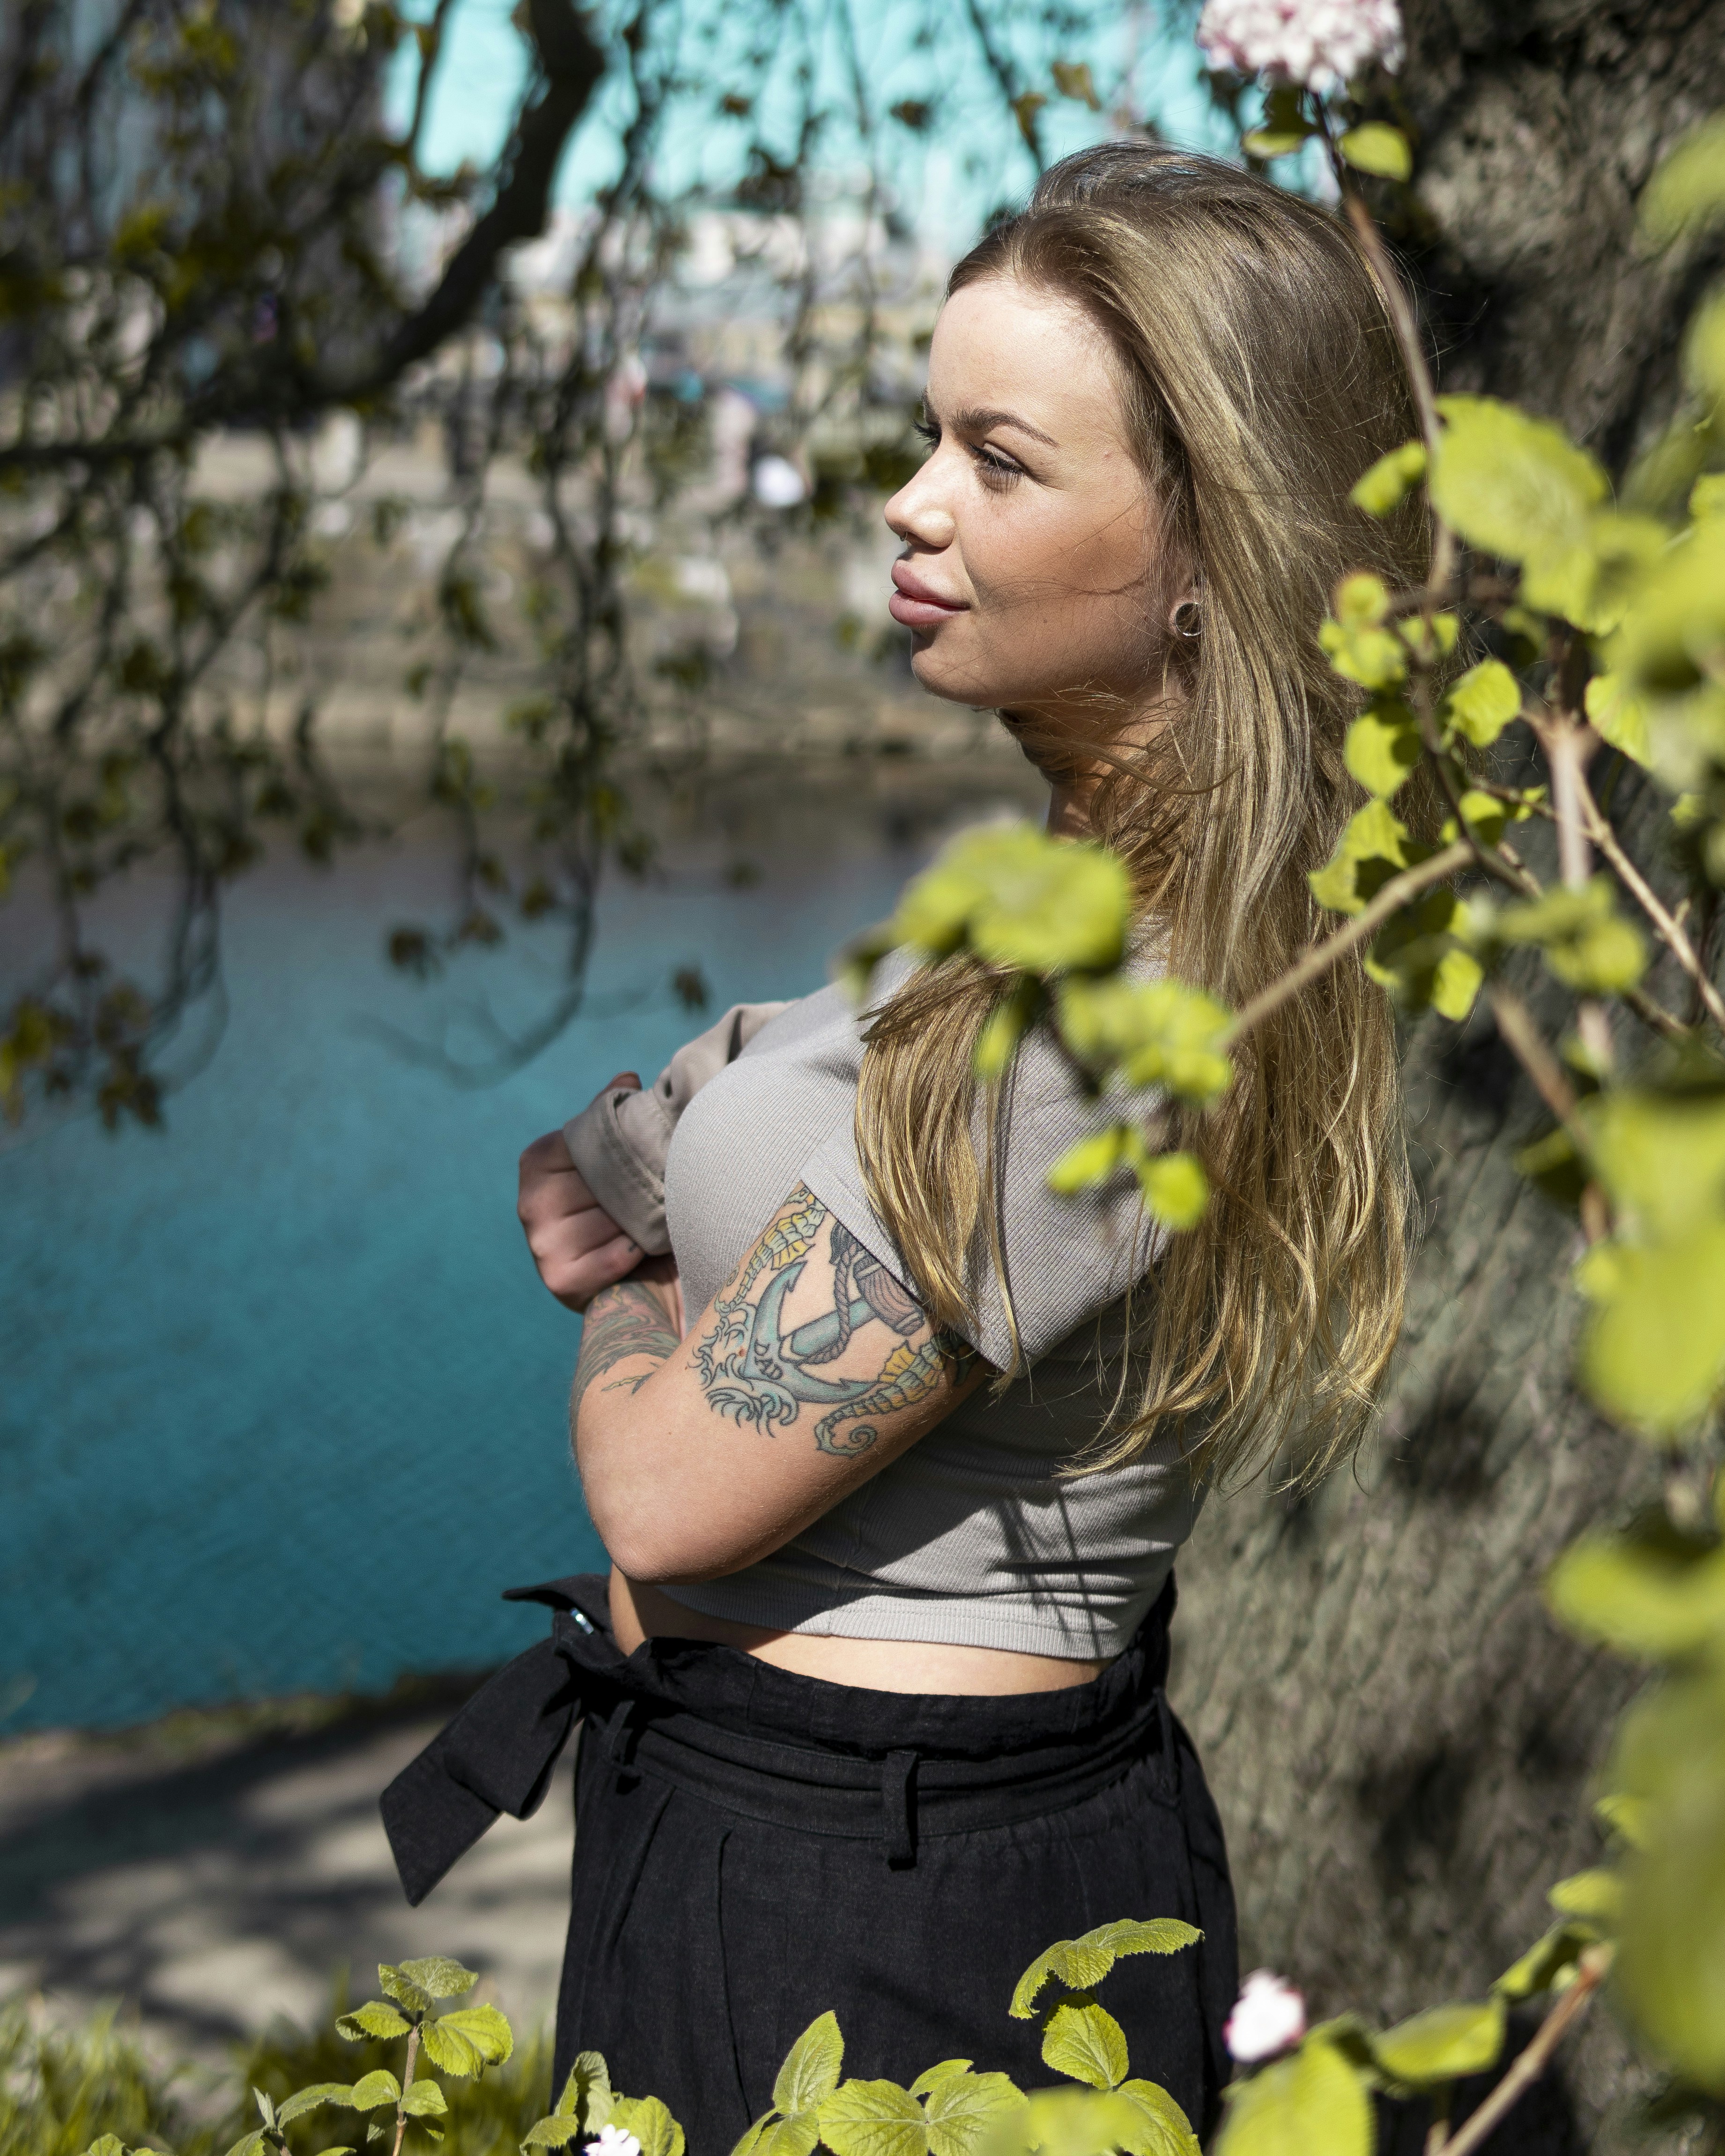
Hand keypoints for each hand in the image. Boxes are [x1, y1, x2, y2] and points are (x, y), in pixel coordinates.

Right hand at [518, 1072, 646, 1311]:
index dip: (629, 1149)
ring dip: (641, 1224)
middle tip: (657, 1196)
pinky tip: (637, 1255)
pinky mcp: (559, 1280)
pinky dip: (634, 1254)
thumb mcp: (621, 1162)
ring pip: (614, 1217)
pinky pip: (613, 1256)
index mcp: (537, 1161)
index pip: (591, 1137)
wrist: (641, 1286)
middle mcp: (530, 1202)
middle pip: (606, 1179)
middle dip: (640, 1188)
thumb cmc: (630, 1214)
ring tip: (647, 1228)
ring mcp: (540, 1243)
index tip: (649, 1156)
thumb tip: (627, 1078)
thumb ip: (616, 1123)